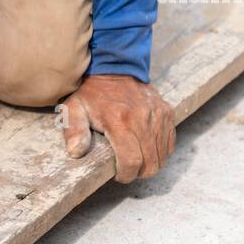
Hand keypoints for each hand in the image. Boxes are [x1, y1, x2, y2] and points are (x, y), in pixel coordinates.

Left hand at [58, 74, 175, 182]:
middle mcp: (143, 118)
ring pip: (162, 155)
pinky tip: (146, 148)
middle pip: (150, 162)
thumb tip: (76, 152)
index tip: (118, 175)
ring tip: (135, 159)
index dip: (126, 175)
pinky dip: (160, 151)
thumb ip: (73, 130)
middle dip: (138, 172)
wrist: (114, 68)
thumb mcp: (73, 109)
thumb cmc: (91, 93)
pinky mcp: (167, 112)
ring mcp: (158, 115)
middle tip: (126, 169)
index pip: (132, 161)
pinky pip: (169, 142)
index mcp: (120, 120)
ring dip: (150, 163)